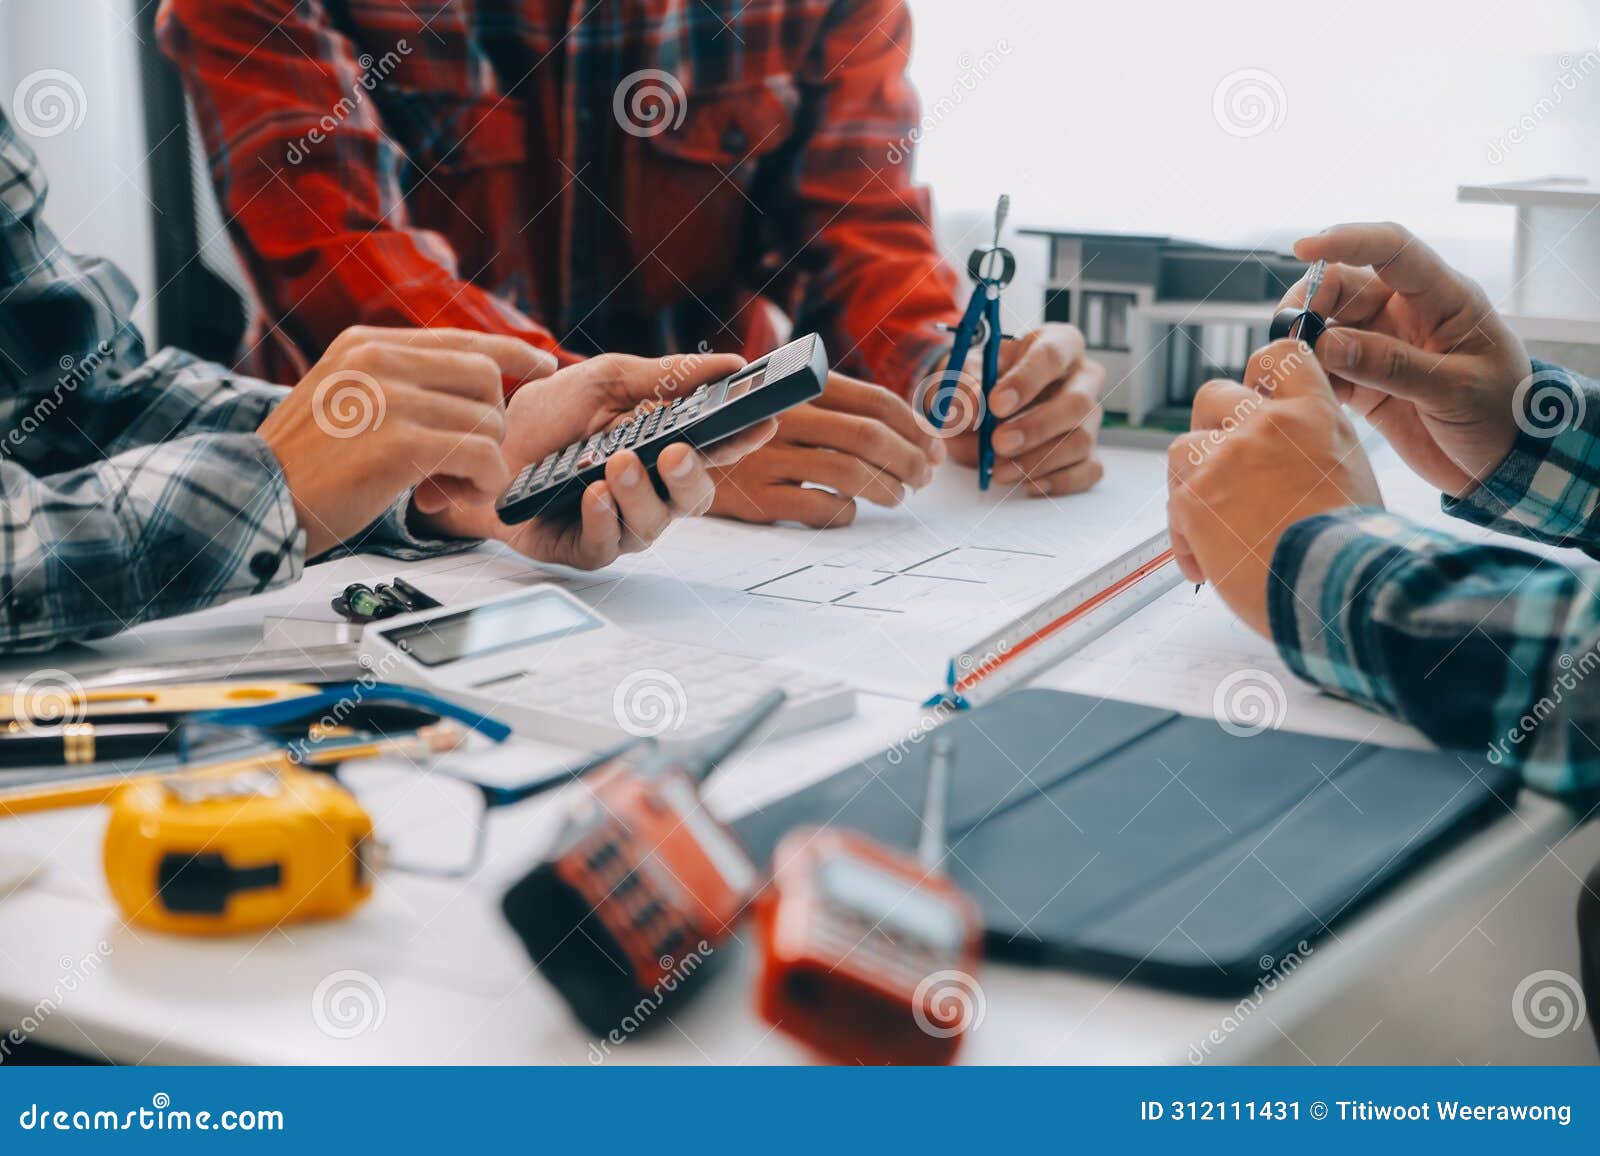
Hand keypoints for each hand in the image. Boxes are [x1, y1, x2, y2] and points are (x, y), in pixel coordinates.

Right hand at [258, 326, 552, 556]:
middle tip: (466, 461)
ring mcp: (389, 397)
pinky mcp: (398, 443)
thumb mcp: (342, 396)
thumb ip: (395, 383)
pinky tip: (449, 497)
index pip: (461, 338)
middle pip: (485, 377)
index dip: (512, 351)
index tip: (544, 362)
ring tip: (448, 487)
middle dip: (491, 423)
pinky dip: (481, 482)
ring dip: (482, 463)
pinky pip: (479, 456)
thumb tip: (463, 388)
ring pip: (487, 420)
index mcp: (366, 343)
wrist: (253, 499)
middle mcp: (379, 359)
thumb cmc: (301, 464)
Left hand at [414, 352, 776, 567]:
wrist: (481, 443)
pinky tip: (592, 495)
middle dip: (690, 478)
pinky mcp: (584, 547)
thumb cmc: (545, 415)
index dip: (743, 439)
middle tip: (676, 453)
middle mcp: (650, 490)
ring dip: (639, 494)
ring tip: (617, 464)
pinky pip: (607, 545)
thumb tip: (732, 366)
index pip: (716, 448)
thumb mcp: (606, 380)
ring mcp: (619, 522)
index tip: (761, 422)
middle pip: (694, 498)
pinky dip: (603, 519)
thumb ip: (667, 375)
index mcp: (664, 447)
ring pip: (653, 524)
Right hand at [706, 372, 943, 527]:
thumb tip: (924, 439)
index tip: (935, 449)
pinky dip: (846, 513)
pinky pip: (819, 508)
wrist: (676, 457)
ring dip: (888, 489)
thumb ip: (844, 411)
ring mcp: (768, 457)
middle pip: (870, 436)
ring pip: (850, 473)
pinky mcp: (756, 498)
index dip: (916, 427)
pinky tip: (849, 512)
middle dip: (911, 461)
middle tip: (924, 479)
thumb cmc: (752, 435)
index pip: (876, 401)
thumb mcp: (791, 405)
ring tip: (897, 497)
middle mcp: (785, 415)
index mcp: (801, 386)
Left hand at [928, 324, 1105, 496]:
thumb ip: (961, 386)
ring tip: (1000, 470)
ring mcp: (1089, 417)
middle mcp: (1082, 379)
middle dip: (1036, 427)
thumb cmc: (979, 384)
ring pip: (1081, 440)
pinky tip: (1027, 483)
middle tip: (998, 444)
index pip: (1053, 355)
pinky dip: (1057, 481)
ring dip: (1039, 461)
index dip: (1026, 380)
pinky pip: (1087, 471)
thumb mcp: (961, 375)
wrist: (979, 415)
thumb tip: (969, 406)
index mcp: (1057, 344)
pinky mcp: (1088, 452)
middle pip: (1078, 402)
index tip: (996, 404)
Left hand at [1167, 340, 1383, 635]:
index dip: (1259, 376)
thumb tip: (1289, 456)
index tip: (1255, 397)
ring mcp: (1222, 461)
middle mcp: (1263, 426)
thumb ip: (1312, 447)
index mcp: (1311, 414)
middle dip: (1212, 427)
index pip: (1277, 358)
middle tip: (1225, 468)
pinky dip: (1185, 536)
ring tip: (1215, 520)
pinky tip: (1208, 563)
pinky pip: (1174, 506)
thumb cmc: (1354, 544)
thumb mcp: (1351, 472)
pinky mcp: (1193, 501)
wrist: (1340, 588)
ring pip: (1182, 449)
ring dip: (1192, 480)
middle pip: (1213, 396)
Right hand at [1286, 222, 1532, 496]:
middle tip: (1290, 337)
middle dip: (1310, 302)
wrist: (1504, 464)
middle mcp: (1407, 314)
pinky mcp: (1366, 382)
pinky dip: (1306, 377)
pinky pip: (1325, 369)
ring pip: (1327, 326)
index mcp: (1443, 299)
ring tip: (1290, 369)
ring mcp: (1383, 347)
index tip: (1302, 248)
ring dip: (1302, 342)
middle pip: (1345, 286)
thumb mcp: (1454, 390)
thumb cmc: (1501, 415)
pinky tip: (1300, 391)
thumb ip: (1392, 366)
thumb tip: (1327, 343)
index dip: (1347, 240)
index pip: (1392, 249)